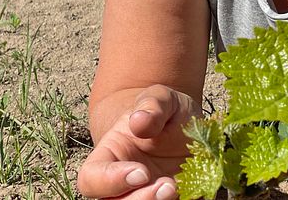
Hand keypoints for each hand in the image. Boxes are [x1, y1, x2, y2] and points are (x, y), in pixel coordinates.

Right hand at [77, 85, 196, 198]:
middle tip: (167, 186)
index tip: (141, 172)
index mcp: (110, 155)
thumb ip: (151, 105)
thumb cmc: (165, 110)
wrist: (186, 122)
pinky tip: (195, 190)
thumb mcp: (161, 97)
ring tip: (177, 187)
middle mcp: (123, 182)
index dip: (110, 181)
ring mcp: (145, 193)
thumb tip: (139, 121)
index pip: (92, 178)